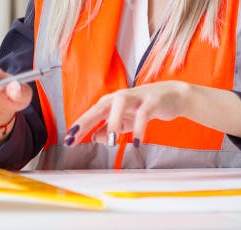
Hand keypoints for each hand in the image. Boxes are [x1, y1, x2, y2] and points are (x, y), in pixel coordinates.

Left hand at [64, 81, 190, 145]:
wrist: (172, 96)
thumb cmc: (145, 107)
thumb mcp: (125, 121)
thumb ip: (110, 129)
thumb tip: (94, 138)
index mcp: (112, 102)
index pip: (92, 113)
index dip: (79, 125)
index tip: (68, 140)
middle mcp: (121, 97)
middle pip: (100, 106)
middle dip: (86, 121)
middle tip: (75, 137)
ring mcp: (137, 97)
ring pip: (120, 104)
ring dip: (114, 121)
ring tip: (112, 142)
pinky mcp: (153, 101)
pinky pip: (144, 114)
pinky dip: (140, 128)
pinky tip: (137, 142)